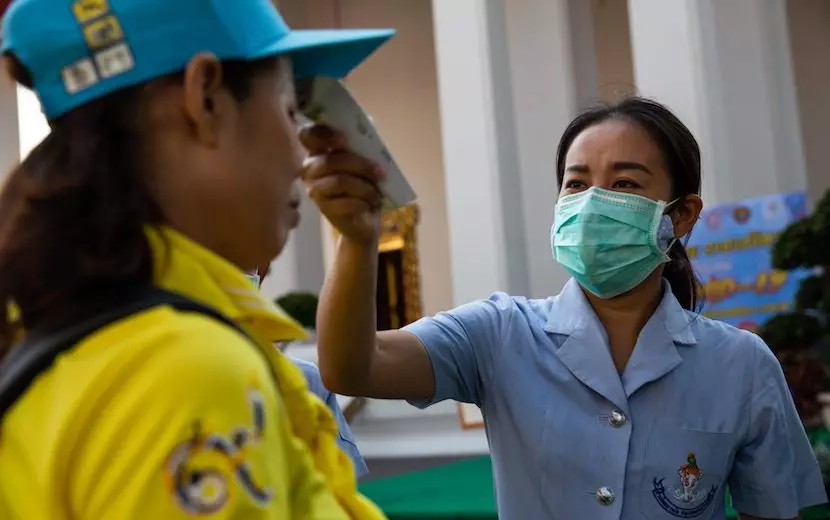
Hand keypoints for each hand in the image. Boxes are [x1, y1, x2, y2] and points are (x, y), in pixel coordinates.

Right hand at [300, 124, 384, 243]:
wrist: (365, 218)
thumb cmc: (364, 184)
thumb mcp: (365, 160)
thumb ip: (361, 143)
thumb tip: (367, 124)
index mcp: (318, 152)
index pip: (307, 135)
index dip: (324, 134)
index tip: (345, 140)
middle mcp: (310, 170)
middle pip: (330, 160)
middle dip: (360, 164)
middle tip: (380, 172)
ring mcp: (314, 190)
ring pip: (340, 181)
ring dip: (365, 185)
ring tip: (376, 191)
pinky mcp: (325, 210)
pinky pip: (347, 202)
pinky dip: (364, 201)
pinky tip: (370, 203)